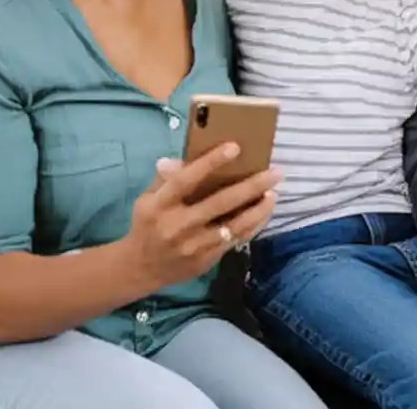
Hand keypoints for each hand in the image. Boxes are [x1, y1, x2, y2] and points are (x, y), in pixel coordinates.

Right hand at [123, 142, 279, 287]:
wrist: (141, 269)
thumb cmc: (147, 225)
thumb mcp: (147, 199)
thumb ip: (166, 179)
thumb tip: (180, 159)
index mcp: (160, 205)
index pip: (186, 180)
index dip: (210, 163)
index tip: (235, 147)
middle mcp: (178, 225)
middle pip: (220, 202)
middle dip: (251, 186)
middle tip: (275, 172)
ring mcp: (194, 245)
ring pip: (235, 225)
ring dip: (259, 208)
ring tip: (274, 192)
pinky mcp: (207, 259)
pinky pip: (236, 239)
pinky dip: (253, 225)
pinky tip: (264, 212)